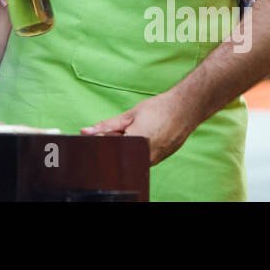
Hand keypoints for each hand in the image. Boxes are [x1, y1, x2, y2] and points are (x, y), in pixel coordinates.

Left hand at [80, 89, 195, 164]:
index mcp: (135, 142)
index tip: (103, 133)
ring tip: (137, 129)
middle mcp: (144, 156)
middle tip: (125, 127)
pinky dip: (136, 149)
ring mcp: (152, 161)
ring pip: (129, 157)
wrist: (184, 110)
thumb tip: (86, 132)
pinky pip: (140, 159)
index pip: (108, 149)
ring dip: (126, 146)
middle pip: (118, 155)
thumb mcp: (129, 115)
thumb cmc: (158, 109)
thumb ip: (106, 126)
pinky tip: (145, 134)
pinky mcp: (157, 161)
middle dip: (115, 143)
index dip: (102, 142)